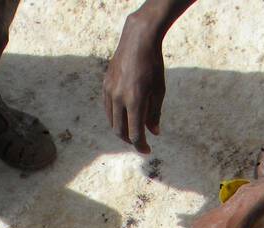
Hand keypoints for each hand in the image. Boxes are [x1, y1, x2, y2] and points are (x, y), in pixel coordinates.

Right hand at [103, 14, 165, 153]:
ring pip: (112, 121)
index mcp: (135, 101)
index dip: (141, 146)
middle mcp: (119, 98)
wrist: (137, 40)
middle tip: (140, 141)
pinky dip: (115, 117)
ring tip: (132, 130)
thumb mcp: (159, 90)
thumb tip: (154, 133)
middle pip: (120, 131)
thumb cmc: (153, 65)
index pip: (135, 133)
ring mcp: (109, 91)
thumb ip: (155, 113)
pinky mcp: (105, 85)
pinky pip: (108, 108)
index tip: (147, 151)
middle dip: (130, 140)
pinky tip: (124, 115)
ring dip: (121, 129)